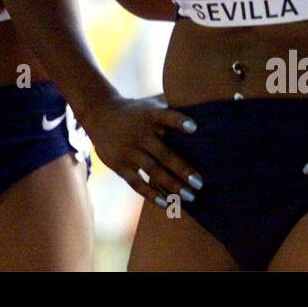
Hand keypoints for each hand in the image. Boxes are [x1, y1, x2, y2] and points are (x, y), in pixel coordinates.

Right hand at [83, 95, 201, 205]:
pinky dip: (151, 194)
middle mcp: (140, 133)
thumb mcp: (151, 104)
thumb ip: (173, 106)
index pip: (166, 117)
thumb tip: (207, 106)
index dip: (179, 122)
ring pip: (152, 170)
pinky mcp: (119, 165)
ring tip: (189, 196)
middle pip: (163, 153)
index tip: (195, 128)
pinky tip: (166, 202)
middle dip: (182, 169)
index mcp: (150, 116)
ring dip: (171, 185)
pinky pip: (137, 182)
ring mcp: (128, 150)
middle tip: (200, 183)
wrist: (100, 114)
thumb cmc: (137, 111)